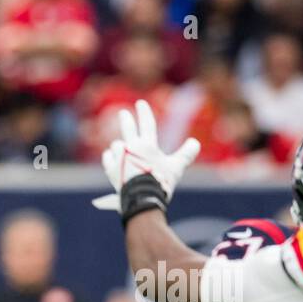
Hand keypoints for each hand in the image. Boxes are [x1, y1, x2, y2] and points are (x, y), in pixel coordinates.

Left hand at [92, 99, 199, 213]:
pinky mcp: (110, 170)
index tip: (140, 103)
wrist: (141, 198)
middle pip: (127, 129)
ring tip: (121, 148)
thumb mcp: (176, 168)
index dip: (144, 112)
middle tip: (122, 113)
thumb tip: (195, 143)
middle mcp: (131, 148)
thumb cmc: (160, 182)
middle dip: (125, 119)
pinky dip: (109, 156)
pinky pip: (107, 157)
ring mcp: (119, 158)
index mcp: (147, 145)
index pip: (147, 123)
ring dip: (119, 145)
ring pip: (116, 144)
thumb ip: (186, 154)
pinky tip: (110, 156)